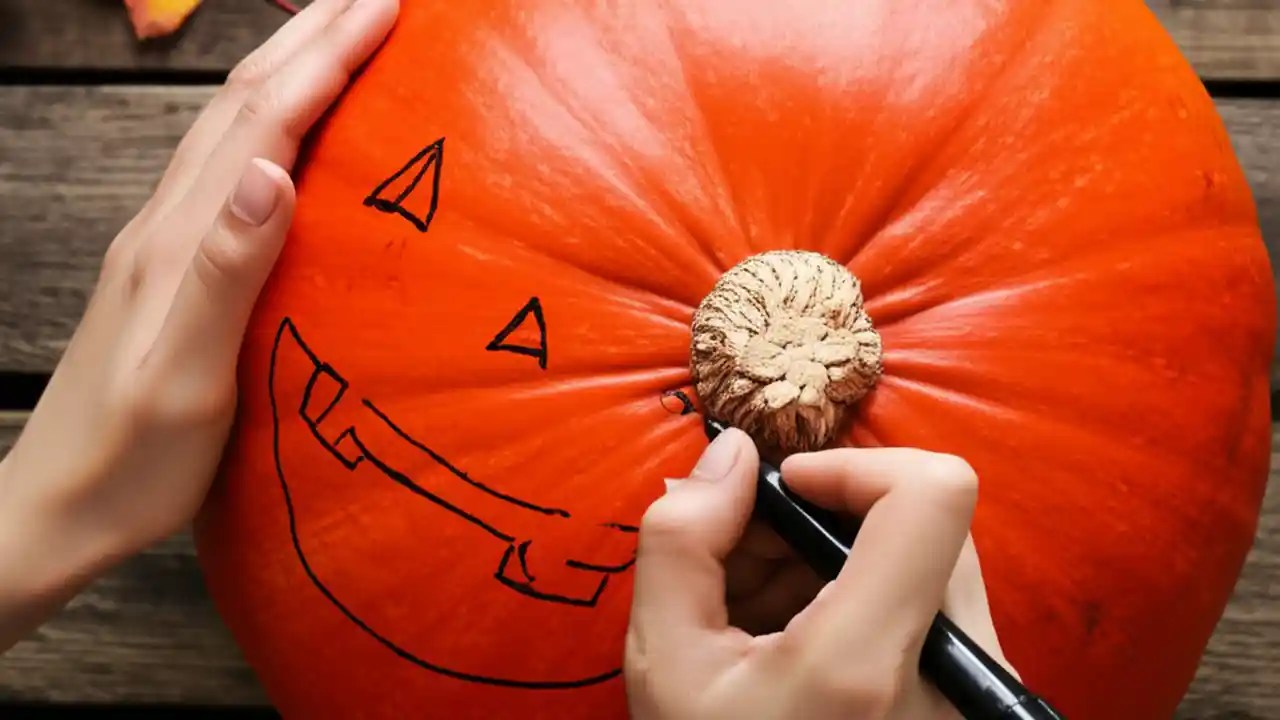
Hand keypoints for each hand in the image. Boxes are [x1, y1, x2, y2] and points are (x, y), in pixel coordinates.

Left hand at [0, 0, 399, 650]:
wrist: (54, 507)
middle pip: (240, 103)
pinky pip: (223, 167)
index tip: (385, 8)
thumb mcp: (186, 376)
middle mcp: (168, 224)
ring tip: (340, 36)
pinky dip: (268, 122)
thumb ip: (225, 271)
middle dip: (311, 36)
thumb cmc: (130, 460)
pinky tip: (286, 131)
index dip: (324, 58)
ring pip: (228, 126)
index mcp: (180, 241)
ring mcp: (164, 243)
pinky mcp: (169, 267)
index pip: (262, 123)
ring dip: (287, 67)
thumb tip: (269, 170)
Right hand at [625, 428, 1012, 719]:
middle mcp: (953, 674)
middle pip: (921, 526)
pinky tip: (795, 650)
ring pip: (925, 565)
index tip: (786, 493)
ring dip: (833, 565)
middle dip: (821, 525)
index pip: (933, 495)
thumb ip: (681, 542)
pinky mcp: (978, 702)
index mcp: (870, 662)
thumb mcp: (662, 667)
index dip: (855, 465)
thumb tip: (732, 454)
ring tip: (759, 621)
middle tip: (744, 571)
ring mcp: (977, 693)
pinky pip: (933, 610)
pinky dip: (859, 603)